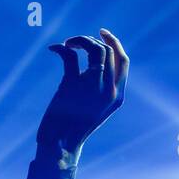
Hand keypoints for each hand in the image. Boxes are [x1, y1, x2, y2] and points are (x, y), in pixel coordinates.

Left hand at [36, 29, 128, 160]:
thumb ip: (100, 89)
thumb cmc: (74, 127)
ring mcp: (92, 86)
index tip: (102, 34)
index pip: (124, 62)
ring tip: (68, 44)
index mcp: (118, 97)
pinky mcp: (72, 84)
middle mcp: (110, 89)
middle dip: (95, 40)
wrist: (60, 143)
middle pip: (109, 52)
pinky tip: (54, 48)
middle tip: (79, 39)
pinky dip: (62, 48)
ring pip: (94, 49)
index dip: (115, 44)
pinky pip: (71, 56)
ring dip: (80, 40)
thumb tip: (91, 68)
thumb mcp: (94, 108)